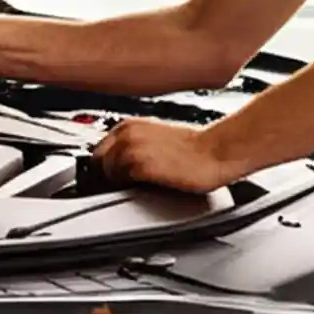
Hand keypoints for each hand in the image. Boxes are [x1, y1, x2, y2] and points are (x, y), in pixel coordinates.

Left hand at [91, 118, 236, 193]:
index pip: (99, 149)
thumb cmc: (194, 148)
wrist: (216, 152)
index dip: (104, 165)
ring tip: (137, 186)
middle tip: (124, 184)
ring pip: (106, 173)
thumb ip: (133, 145)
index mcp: (130, 125)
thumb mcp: (155, 137)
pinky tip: (143, 187)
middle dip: (107, 174)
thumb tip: (117, 163)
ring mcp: (132, 149)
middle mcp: (127, 134)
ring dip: (117, 182)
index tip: (112, 175)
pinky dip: (126, 188)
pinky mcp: (141, 166)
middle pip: (97, 161)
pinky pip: (119, 182)